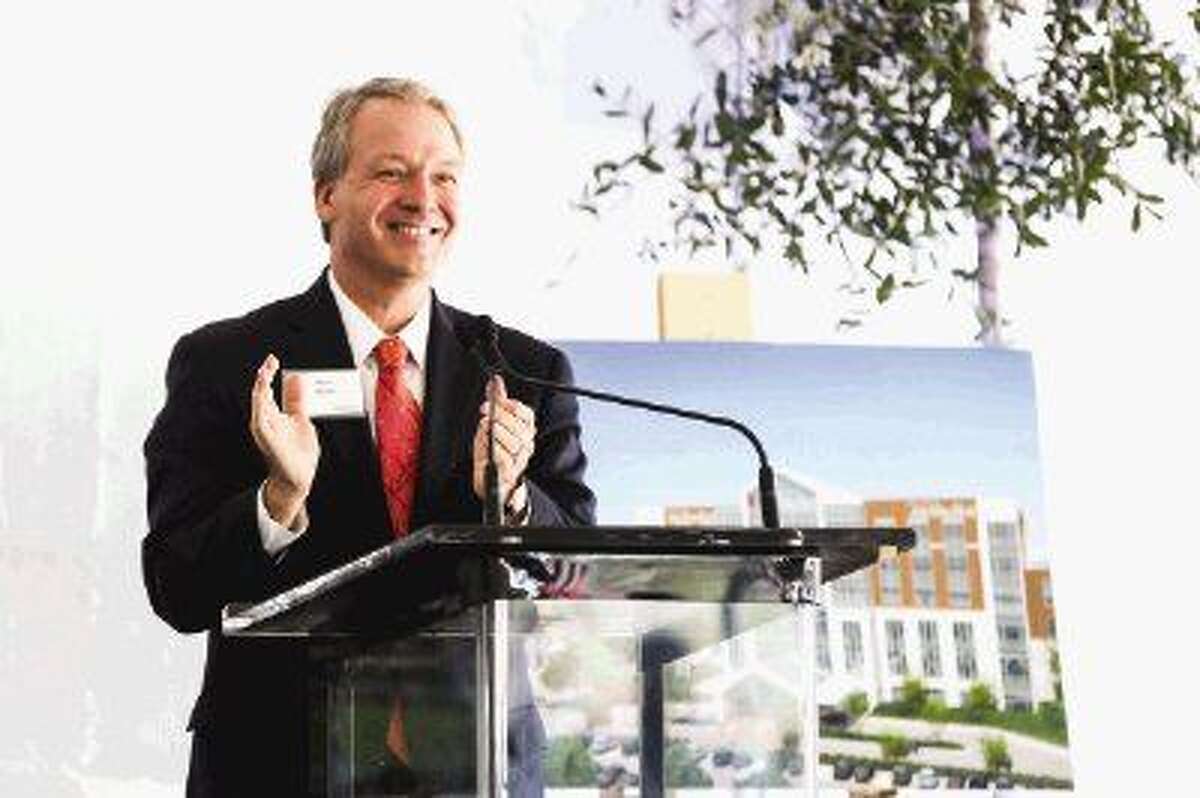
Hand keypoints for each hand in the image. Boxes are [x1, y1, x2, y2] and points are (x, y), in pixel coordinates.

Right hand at [249, 354, 319, 526]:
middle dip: (263, 378)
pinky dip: (260, 411)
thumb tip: (295, 377)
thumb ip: (296, 400)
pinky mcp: (268, 442)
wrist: (299, 477)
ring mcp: (266, 431)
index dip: (268, 374)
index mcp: (273, 415)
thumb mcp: (300, 419)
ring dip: (260, 390)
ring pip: (258, 407)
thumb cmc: (298, 450)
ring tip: (264, 375)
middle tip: (269, 362)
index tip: (272, 359)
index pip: (267, 390)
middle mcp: (266, 421)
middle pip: (261, 395)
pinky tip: (263, 399)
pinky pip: (260, 424)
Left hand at [472, 375, 535, 512]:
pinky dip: (496, 449)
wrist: (494, 479)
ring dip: (498, 432)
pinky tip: (487, 443)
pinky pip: (505, 460)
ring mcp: (519, 460)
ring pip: (514, 443)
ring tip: (486, 426)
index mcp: (525, 430)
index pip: (526, 415)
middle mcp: (526, 444)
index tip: (497, 401)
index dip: (513, 407)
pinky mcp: (509, 473)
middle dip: (502, 417)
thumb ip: (497, 402)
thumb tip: (495, 380)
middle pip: (520, 428)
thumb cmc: (495, 448)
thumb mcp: (494, 422)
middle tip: (486, 411)